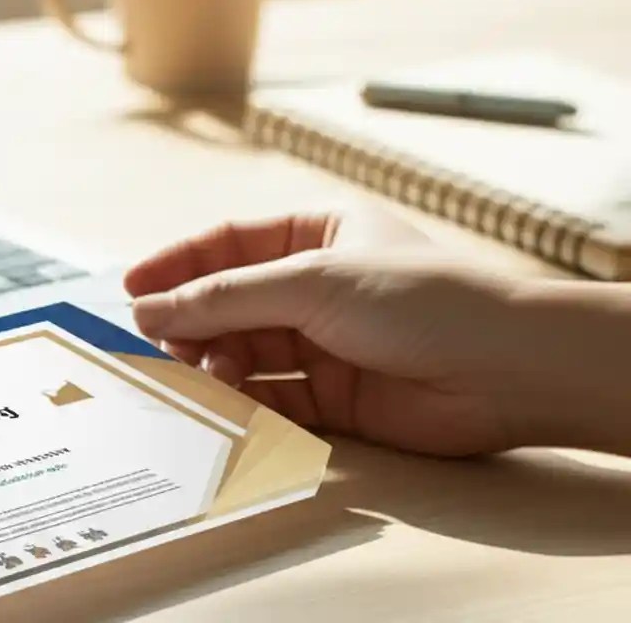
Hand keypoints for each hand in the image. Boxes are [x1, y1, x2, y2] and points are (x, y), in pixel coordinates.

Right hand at [124, 206, 630, 456]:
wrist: (502, 370)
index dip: (177, 264)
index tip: (131, 288)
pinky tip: (224, 401)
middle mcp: (317, 286)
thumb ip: (225, 297)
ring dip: (213, 362)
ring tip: (195, 374)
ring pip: (245, 350)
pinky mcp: (334, 397)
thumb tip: (151, 308)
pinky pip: (270, 396)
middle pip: (231, 301)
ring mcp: (325, 342)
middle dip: (191, 321)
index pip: (230, 243)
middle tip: (154, 343)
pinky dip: (242, 400)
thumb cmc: (419, 299)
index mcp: (318, 234)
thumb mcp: (309, 281)